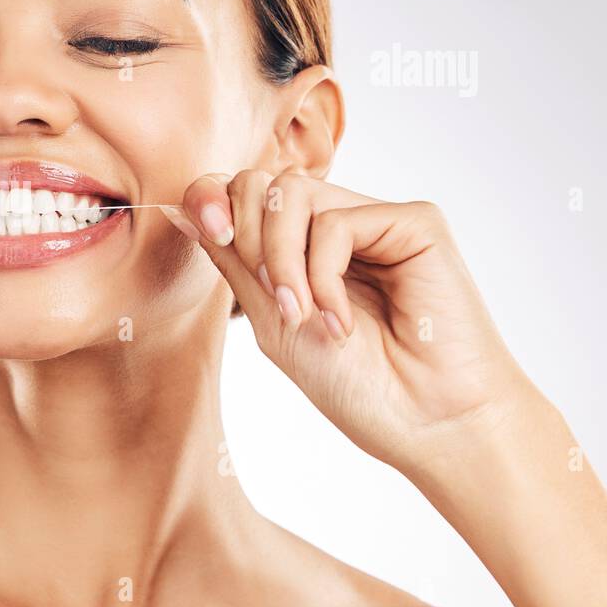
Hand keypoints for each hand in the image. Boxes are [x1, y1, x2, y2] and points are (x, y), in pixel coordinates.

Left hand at [163, 171, 554, 475]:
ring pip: (293, 193)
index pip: (244, 192)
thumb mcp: (272, 320)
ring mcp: (378, 221)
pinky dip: (322, 275)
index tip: (206, 229)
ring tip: (301, 315)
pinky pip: (337, 221)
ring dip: (281, 260)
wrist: (425, 424)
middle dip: (247, 236)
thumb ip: (234, 262)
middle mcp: (341, 223)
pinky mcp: (416, 223)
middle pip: (262, 183)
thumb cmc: (357, 385)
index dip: (212, 198)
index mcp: (305, 246)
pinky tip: (341, 322)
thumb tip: (181, 209)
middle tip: (271, 297)